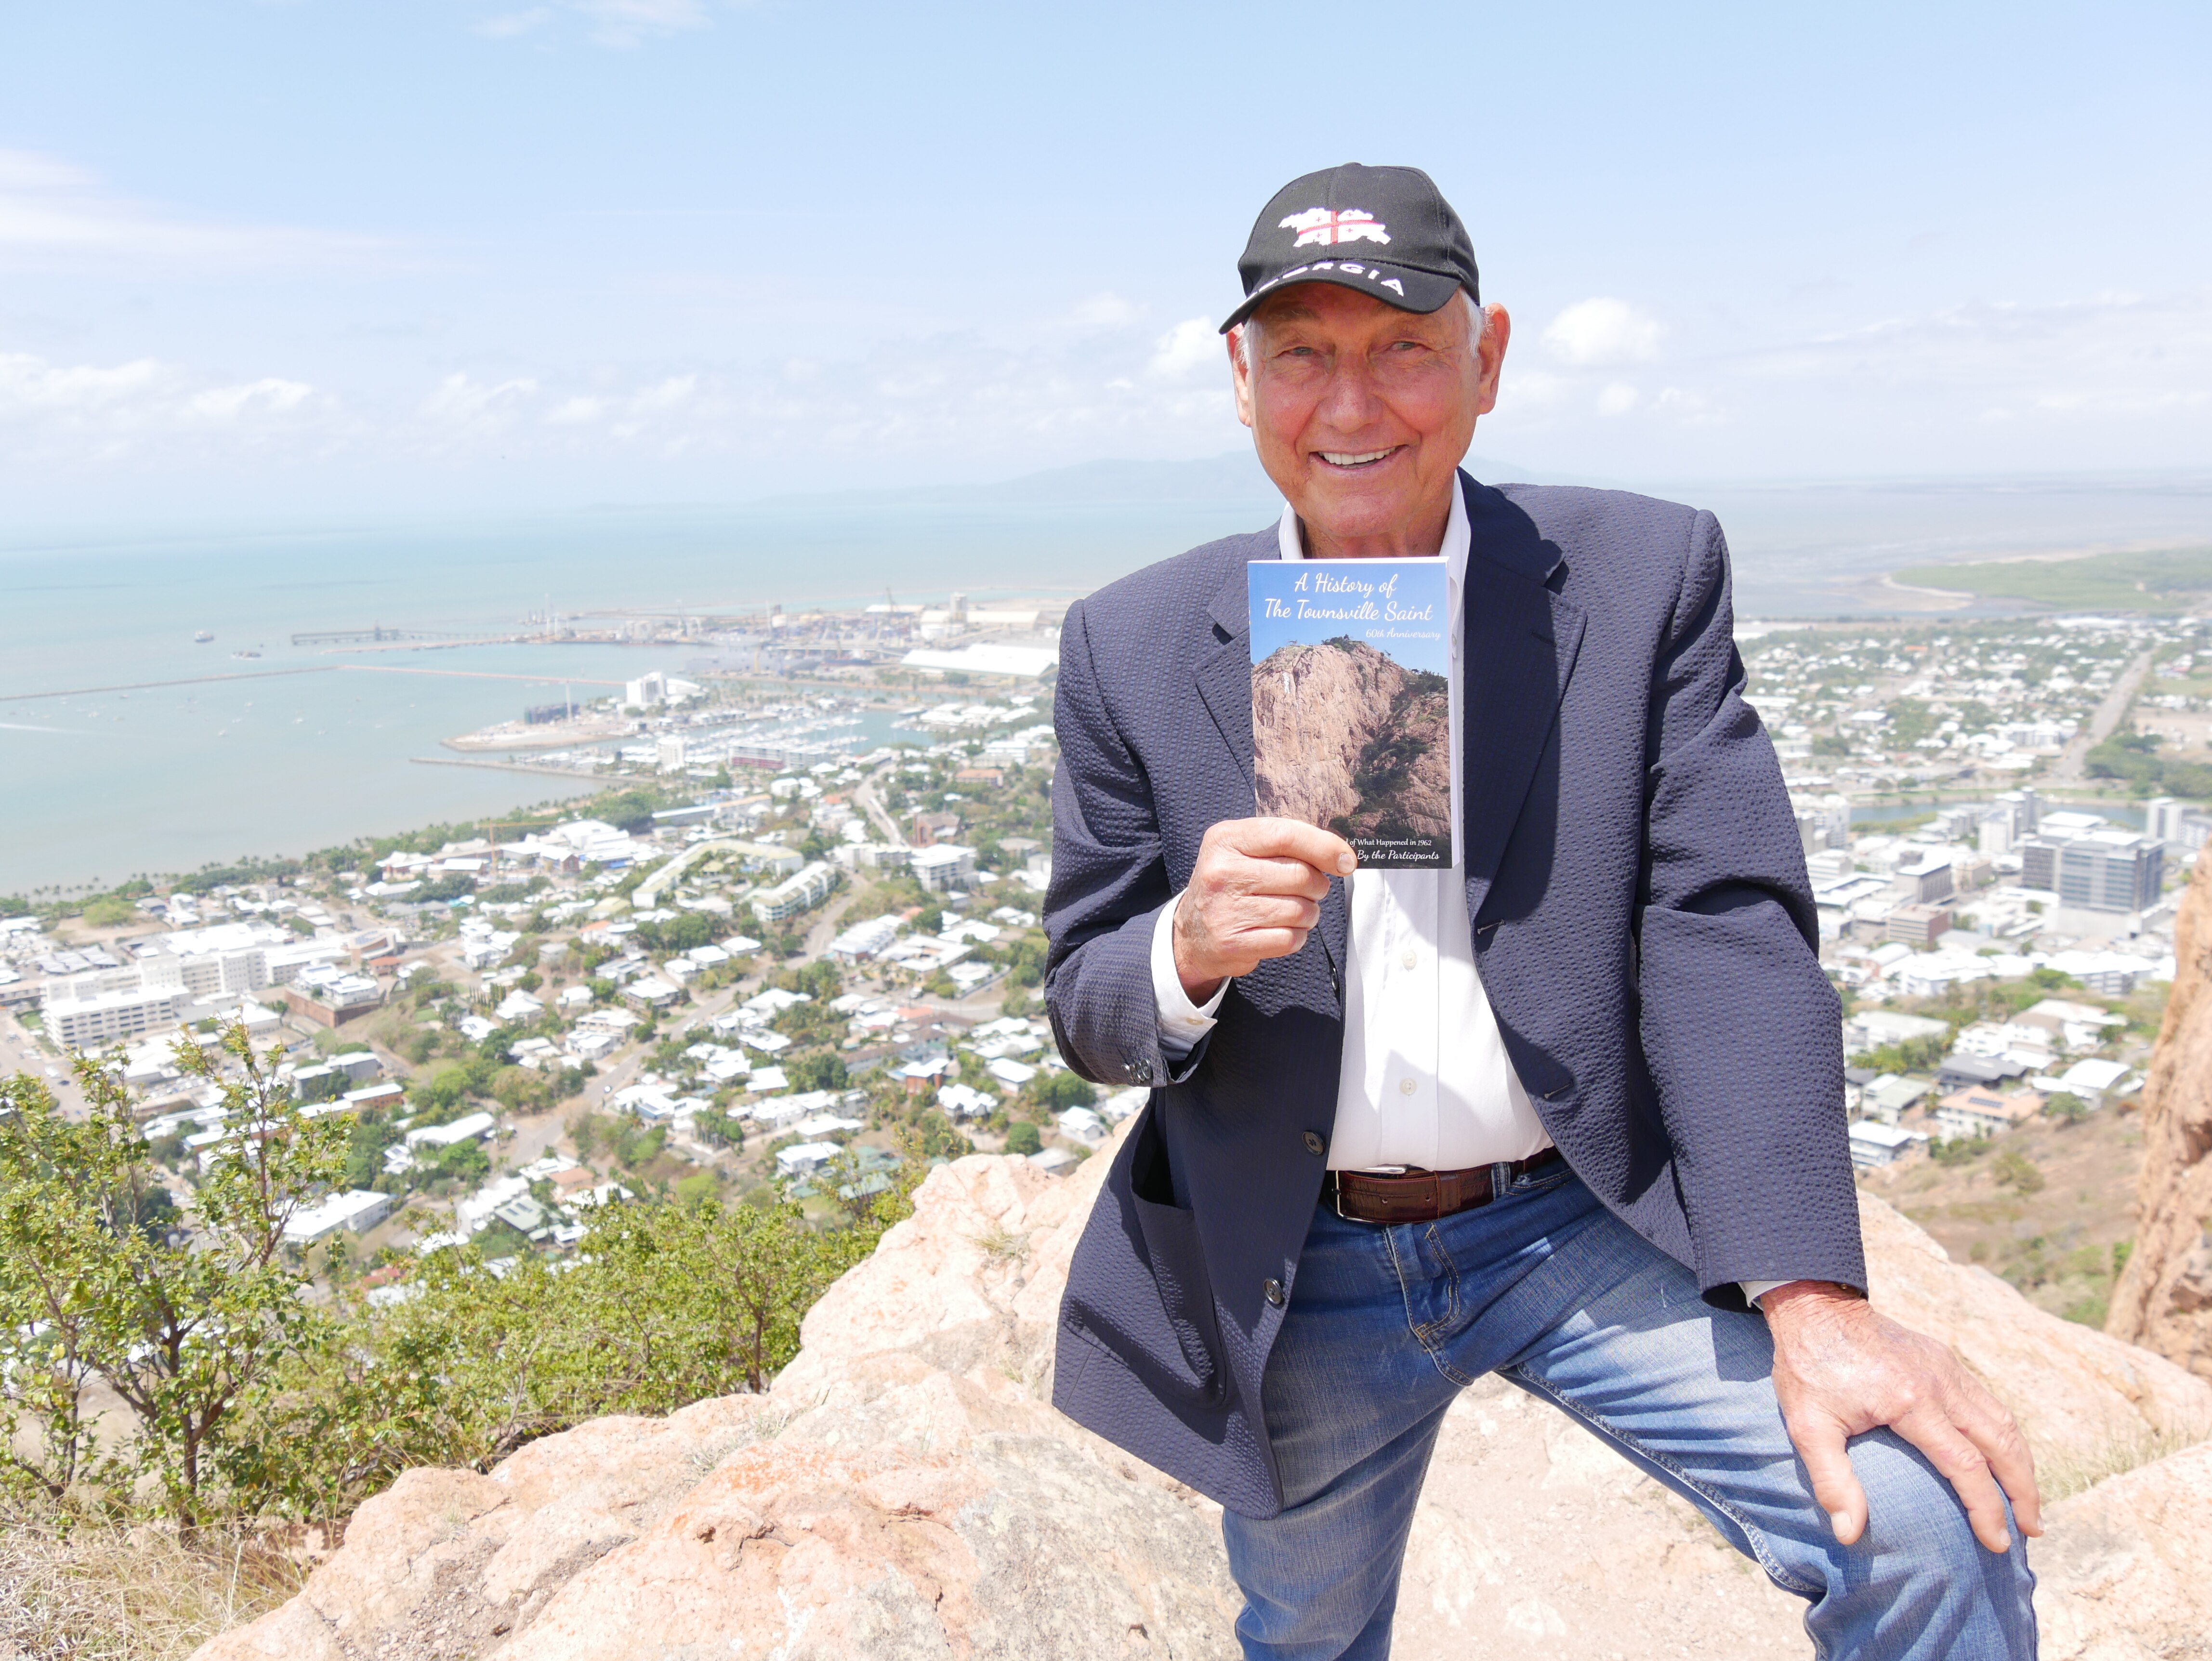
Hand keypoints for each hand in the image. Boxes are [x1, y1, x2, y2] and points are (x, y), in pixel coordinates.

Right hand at [1172, 817, 1355, 1001]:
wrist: (1192, 932)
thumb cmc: (1231, 883)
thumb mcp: (1244, 850)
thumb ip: (1286, 844)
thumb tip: (1341, 856)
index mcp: (1226, 839)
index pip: (1286, 835)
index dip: (1324, 846)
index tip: (1347, 860)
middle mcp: (1221, 872)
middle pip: (1299, 875)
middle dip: (1317, 885)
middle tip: (1311, 889)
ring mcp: (1225, 910)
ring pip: (1299, 910)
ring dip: (1309, 913)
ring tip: (1295, 911)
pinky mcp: (1233, 944)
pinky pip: (1290, 939)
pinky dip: (1296, 936)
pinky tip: (1282, 929)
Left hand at [1762, 1282, 2039, 1554]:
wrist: (1814, 1306)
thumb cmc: (1807, 1368)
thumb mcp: (1807, 1425)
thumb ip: (1832, 1481)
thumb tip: (1848, 1534)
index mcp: (1911, 1402)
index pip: (1966, 1466)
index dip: (1986, 1509)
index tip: (1997, 1543)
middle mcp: (1940, 1384)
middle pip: (2001, 1443)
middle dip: (2022, 1491)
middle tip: (2031, 1529)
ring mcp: (1946, 1368)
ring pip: (2002, 1421)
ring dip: (2021, 1464)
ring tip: (2026, 1502)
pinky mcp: (1943, 1359)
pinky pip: (1988, 1402)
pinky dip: (2005, 1435)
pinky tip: (2002, 1457)